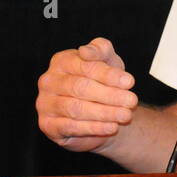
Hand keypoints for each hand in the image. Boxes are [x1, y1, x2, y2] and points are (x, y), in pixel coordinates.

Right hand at [36, 37, 138, 152]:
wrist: (100, 111)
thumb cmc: (102, 81)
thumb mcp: (106, 60)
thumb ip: (100, 49)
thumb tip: (86, 50)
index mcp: (61, 61)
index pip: (85, 66)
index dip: (108, 74)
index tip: (130, 82)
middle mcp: (49, 81)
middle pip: (80, 87)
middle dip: (109, 95)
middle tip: (132, 101)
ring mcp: (45, 103)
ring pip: (76, 109)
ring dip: (104, 113)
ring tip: (125, 115)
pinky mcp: (48, 125)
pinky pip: (71, 127)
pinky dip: (94, 128)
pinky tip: (112, 127)